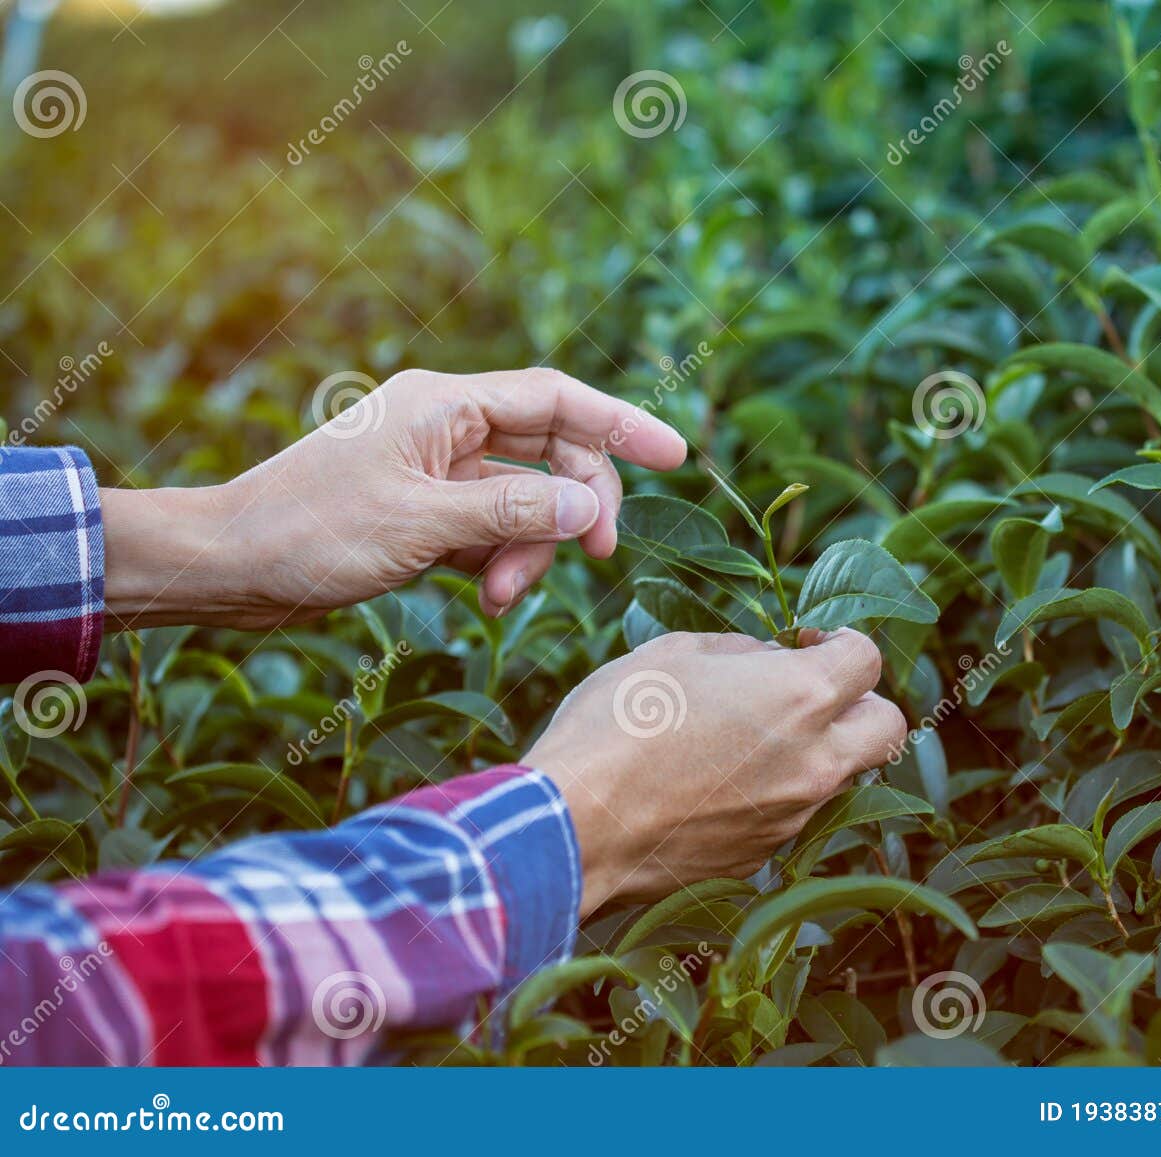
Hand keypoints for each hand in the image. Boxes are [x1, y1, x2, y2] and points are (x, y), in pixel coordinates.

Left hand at [100, 367, 686, 628]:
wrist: (230, 564)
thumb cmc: (312, 531)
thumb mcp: (421, 524)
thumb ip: (511, 513)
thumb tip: (586, 508)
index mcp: (445, 405)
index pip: (557, 400)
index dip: (621, 424)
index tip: (675, 456)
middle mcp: (447, 428)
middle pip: (550, 453)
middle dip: (575, 506)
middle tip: (596, 557)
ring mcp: (437, 470)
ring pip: (523, 500)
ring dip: (530, 548)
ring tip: (500, 595)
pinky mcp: (425, 510)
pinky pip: (491, 528)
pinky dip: (499, 560)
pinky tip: (482, 594)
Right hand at [526, 629, 907, 916]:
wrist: (574, 826)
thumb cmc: (617, 724)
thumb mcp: (674, 653)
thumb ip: (740, 650)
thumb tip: (766, 659)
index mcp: (801, 697)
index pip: (868, 660)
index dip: (840, 643)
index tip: (804, 644)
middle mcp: (814, 761)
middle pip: (887, 727)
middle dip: (859, 704)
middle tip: (808, 694)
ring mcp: (792, 816)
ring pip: (840, 776)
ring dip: (813, 752)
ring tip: (746, 741)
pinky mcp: (762, 857)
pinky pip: (791, 816)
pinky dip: (771, 796)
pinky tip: (714, 786)